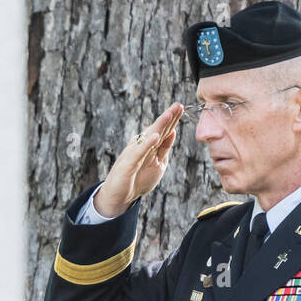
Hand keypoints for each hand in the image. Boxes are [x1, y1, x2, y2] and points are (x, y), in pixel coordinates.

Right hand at [94, 101, 183, 217]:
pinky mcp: (128, 162)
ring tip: (169, 114)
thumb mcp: (157, 163)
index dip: (172, 120)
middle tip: (179, 105)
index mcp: (149, 146)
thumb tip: (173, 132)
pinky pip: (139, 152)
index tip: (181, 107)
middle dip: (168, 117)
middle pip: (157, 129)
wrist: (120, 195)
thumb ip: (164, 148)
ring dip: (159, 125)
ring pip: (149, 137)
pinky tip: (155, 136)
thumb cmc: (137, 179)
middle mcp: (141, 145)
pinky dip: (147, 144)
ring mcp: (134, 152)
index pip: (163, 131)